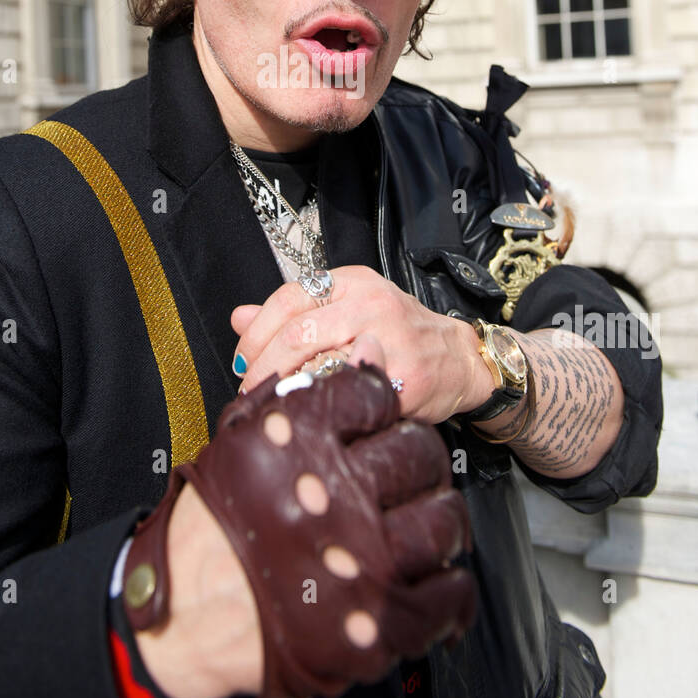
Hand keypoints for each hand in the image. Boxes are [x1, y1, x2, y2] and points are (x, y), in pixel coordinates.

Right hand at [136, 363, 476, 697]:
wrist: (189, 616)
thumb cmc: (208, 531)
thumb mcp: (237, 442)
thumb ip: (289, 391)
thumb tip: (357, 353)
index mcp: (294, 443)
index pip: (372, 396)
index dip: (384, 401)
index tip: (385, 412)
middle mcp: (332, 495)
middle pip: (416, 452)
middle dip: (417, 454)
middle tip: (410, 466)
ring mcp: (362, 559)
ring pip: (441, 518)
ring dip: (441, 514)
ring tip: (428, 518)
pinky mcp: (383, 621)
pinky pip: (446, 592)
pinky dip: (449, 581)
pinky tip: (437, 573)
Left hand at [231, 264, 494, 422]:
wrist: (458, 358)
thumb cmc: (397, 332)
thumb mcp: (348, 308)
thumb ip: (295, 312)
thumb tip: (239, 317)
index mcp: (352, 282)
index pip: (289, 298)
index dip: (257, 333)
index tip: (242, 360)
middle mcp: (371, 303)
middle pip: (298, 332)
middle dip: (264, 367)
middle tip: (250, 391)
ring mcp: (390, 338)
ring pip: (321, 363)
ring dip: (287, 389)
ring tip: (272, 404)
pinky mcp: (405, 376)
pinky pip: (351, 393)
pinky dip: (324, 406)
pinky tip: (310, 414)